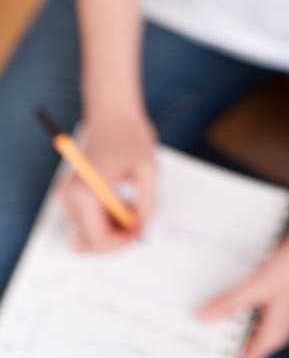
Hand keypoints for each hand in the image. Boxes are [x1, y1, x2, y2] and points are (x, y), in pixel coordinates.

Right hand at [56, 108, 157, 252]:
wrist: (113, 113)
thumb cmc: (129, 136)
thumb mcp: (148, 169)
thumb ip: (148, 203)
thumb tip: (142, 228)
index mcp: (84, 193)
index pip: (98, 241)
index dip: (122, 243)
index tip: (140, 232)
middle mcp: (70, 197)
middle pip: (91, 242)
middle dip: (118, 237)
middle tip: (139, 221)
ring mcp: (70, 196)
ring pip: (92, 233)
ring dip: (114, 228)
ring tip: (133, 205)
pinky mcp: (75, 193)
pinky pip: (91, 220)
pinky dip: (109, 219)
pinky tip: (124, 202)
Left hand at [195, 214, 288, 357]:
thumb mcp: (258, 287)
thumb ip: (230, 304)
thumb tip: (204, 318)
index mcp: (275, 333)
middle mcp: (276, 322)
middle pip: (243, 337)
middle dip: (222, 334)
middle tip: (194, 329)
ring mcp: (276, 303)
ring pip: (246, 315)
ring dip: (228, 310)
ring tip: (202, 306)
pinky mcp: (275, 285)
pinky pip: (251, 296)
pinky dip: (237, 293)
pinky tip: (221, 284)